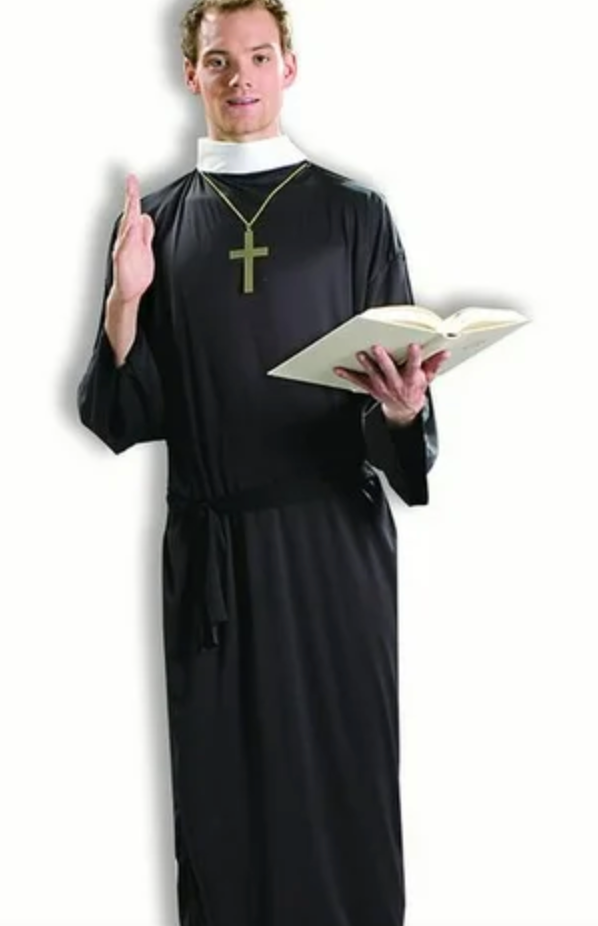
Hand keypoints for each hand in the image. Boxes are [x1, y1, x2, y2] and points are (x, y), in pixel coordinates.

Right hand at [110, 174, 154, 303]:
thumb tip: (145, 218)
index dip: (133, 196)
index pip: (134, 212)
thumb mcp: (145, 249)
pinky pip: (124, 244)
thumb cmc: (135, 273)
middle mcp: (125, 239)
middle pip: (129, 214)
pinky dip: (127, 235)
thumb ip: (146, 233)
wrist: (128, 291)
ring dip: (129, 212)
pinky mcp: (121, 258)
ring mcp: (122, 247)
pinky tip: (131, 226)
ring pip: (126, 226)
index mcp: (132, 235)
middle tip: (131, 181)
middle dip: (130, 197)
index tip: (133, 180)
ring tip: (132, 196)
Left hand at [334, 343, 449, 425]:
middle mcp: (395, 383)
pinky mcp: (372, 388)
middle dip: (383, 359)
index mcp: (411, 379)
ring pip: (373, 375)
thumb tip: (444, 353)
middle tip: (377, 348)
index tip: (413, 346)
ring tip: (360, 355)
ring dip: (366, 365)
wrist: (404, 409)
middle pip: (389, 370)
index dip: (414, 356)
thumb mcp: (427, 378)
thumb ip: (434, 364)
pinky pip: (359, 382)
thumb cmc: (414, 390)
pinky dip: (348, 375)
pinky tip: (339, 369)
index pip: (414, 366)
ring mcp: (383, 387)